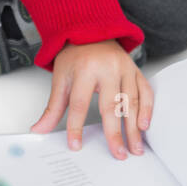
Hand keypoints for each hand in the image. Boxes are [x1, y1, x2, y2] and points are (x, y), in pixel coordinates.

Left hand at [28, 40, 153, 158]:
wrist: (91, 30)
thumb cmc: (75, 56)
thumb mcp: (61, 79)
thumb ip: (53, 108)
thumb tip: (39, 129)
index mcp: (85, 70)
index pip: (80, 104)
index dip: (76, 127)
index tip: (76, 145)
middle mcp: (108, 69)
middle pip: (111, 105)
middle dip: (115, 133)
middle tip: (119, 154)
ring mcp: (125, 69)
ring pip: (131, 101)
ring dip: (134, 127)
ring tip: (135, 148)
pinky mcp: (136, 70)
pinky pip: (145, 91)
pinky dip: (147, 109)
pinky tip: (144, 126)